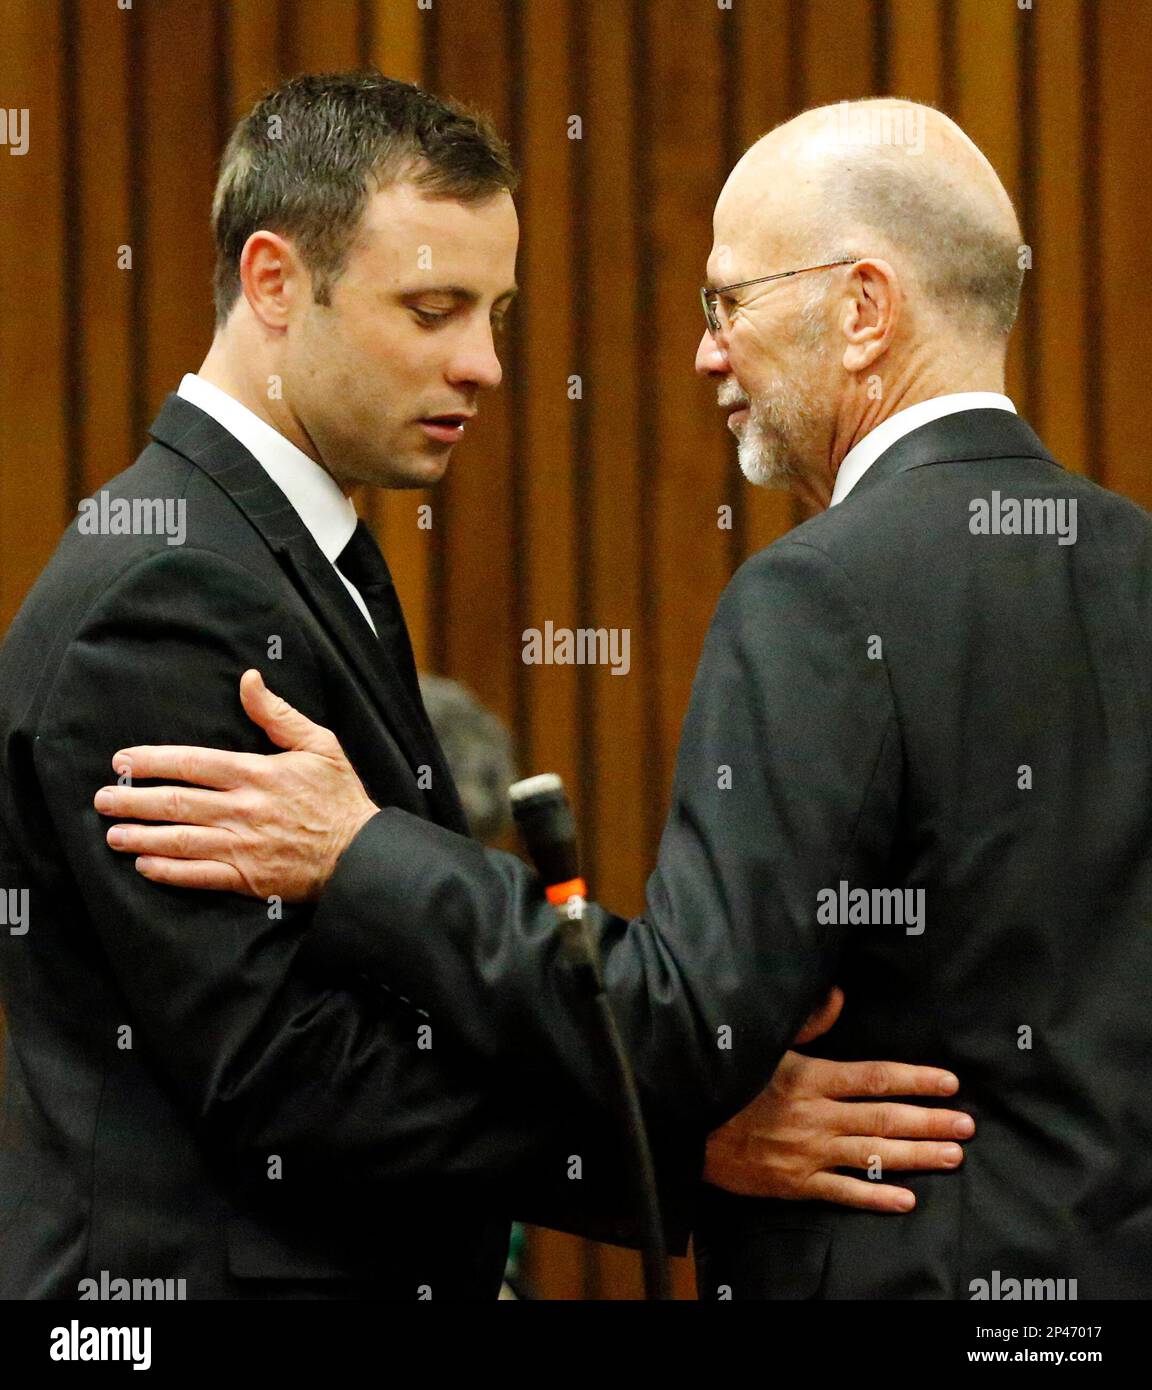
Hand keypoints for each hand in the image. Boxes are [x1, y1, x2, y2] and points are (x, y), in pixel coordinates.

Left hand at [93, 670, 378, 901]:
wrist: (362, 853)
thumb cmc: (340, 796)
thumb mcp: (319, 743)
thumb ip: (277, 714)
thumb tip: (249, 679)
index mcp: (257, 773)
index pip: (192, 763)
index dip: (152, 761)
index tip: (123, 761)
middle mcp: (244, 809)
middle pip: (177, 802)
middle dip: (133, 800)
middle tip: (103, 798)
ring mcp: (244, 846)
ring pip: (180, 840)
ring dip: (141, 837)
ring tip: (113, 833)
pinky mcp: (248, 877)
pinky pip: (199, 875)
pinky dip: (169, 872)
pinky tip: (145, 867)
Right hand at [703, 987, 973, 1210]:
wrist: (687, 1126)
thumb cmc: (728, 1079)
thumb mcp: (764, 1042)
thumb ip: (806, 1022)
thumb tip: (839, 995)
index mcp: (810, 1077)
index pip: (874, 1077)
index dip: (914, 1079)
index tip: (948, 1082)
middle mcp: (816, 1116)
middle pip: (884, 1118)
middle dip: (929, 1121)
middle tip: (967, 1125)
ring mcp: (808, 1152)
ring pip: (873, 1154)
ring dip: (916, 1156)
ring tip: (952, 1155)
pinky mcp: (795, 1183)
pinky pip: (843, 1191)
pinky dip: (875, 1196)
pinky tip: (906, 1199)